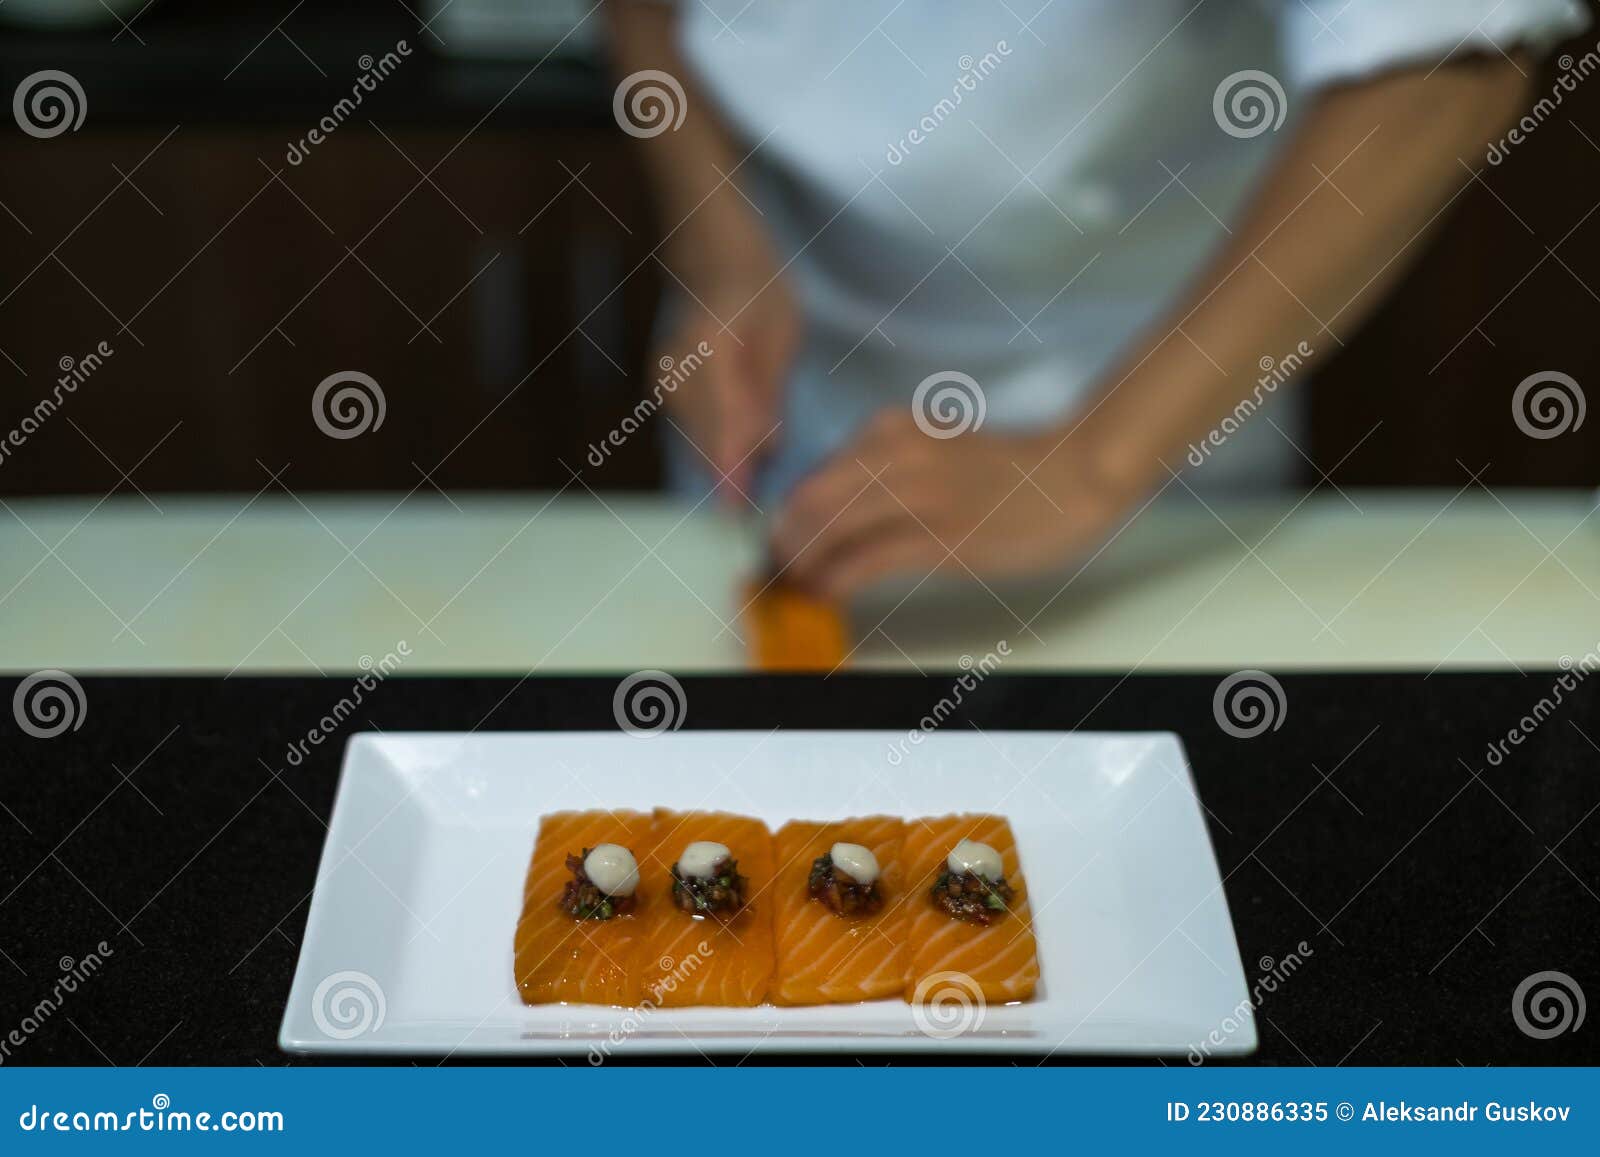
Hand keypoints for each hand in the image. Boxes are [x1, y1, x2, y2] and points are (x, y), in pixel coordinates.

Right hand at [654, 231, 799, 507]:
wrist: (714, 261)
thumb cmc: (760, 294)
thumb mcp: (781, 336)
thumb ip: (768, 394)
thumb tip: (763, 451)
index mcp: (709, 343)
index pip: (720, 420)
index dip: (731, 469)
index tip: (738, 510)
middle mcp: (674, 365)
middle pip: (702, 438)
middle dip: (733, 474)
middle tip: (761, 504)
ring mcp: (662, 379)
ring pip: (695, 441)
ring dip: (726, 464)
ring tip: (759, 479)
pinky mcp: (662, 392)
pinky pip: (692, 433)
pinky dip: (716, 450)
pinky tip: (742, 460)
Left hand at [769, 410, 1141, 599]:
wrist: (1070, 478)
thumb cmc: (1005, 472)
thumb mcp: (930, 450)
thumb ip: (882, 469)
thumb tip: (831, 512)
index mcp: (887, 428)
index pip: (814, 475)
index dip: (788, 516)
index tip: (781, 544)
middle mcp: (892, 452)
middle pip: (807, 503)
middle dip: (783, 544)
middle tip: (780, 573)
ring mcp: (914, 494)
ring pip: (825, 532)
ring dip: (802, 567)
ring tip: (799, 589)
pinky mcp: (935, 537)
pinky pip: (861, 562)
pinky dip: (832, 582)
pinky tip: (825, 596)